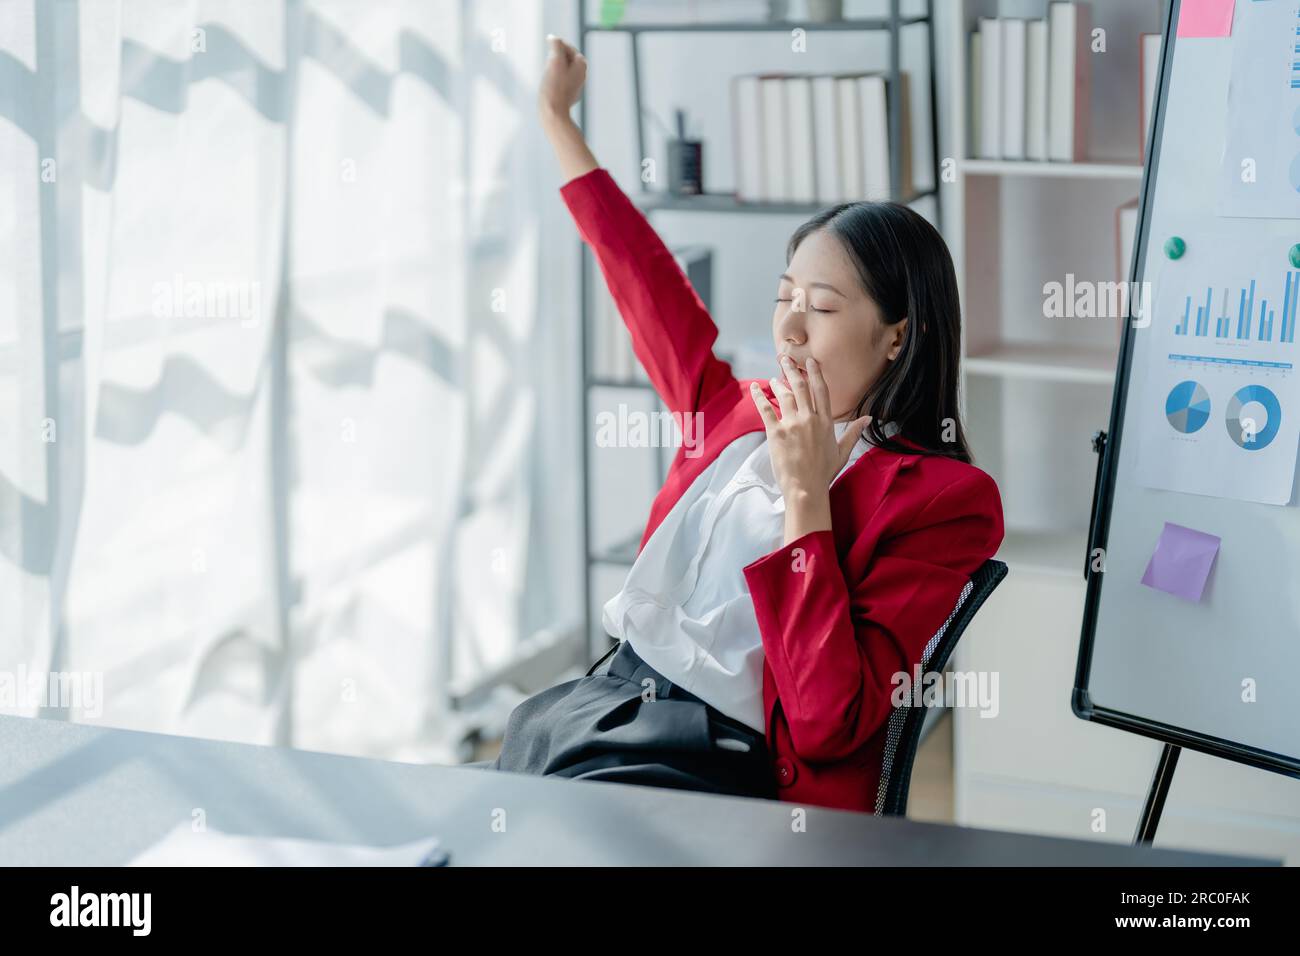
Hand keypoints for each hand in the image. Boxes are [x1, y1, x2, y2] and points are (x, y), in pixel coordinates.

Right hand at [539, 35, 585, 123]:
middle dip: (556, 57)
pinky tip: (548, 85)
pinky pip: (561, 82)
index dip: (558, 44)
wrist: (554, 114)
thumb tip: (553, 38)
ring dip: (554, 68)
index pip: (569, 48)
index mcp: (581, 65)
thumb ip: (556, 45)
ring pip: (563, 70)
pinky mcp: (568, 96)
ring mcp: (575, 86)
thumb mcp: (555, 61)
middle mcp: (581, 75)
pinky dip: (554, 79)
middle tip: (548, 60)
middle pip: (567, 59)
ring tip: (547, 74)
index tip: (549, 44)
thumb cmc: (554, 87)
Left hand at [749, 356, 870, 500]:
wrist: (806, 489)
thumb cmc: (824, 473)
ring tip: (774, 377)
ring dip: (778, 383)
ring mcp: (793, 425)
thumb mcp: (843, 452)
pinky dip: (759, 397)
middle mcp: (810, 419)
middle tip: (785, 359)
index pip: (821, 391)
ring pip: (785, 396)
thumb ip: (854, 432)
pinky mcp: (776, 433)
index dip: (815, 373)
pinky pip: (766, 409)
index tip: (810, 361)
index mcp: (826, 422)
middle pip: (801, 387)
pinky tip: (755, 387)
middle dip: (792, 370)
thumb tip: (868, 419)